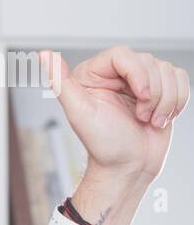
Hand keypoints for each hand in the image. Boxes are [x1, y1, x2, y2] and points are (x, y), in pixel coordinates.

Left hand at [40, 45, 188, 180]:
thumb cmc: (103, 147)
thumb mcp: (79, 114)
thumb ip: (61, 84)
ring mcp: (141, 83)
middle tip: (140, 118)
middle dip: (151, 93)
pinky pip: (180, 79)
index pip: (123, 54)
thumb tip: (44, 55)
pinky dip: (177, 100)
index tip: (140, 97)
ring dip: (165, 101)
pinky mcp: (160, 92)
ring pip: (168, 71)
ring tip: (149, 121)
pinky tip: (161, 118)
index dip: (137, 73)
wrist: (127, 170)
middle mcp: (118, 76)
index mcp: (95, 75)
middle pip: (149, 61)